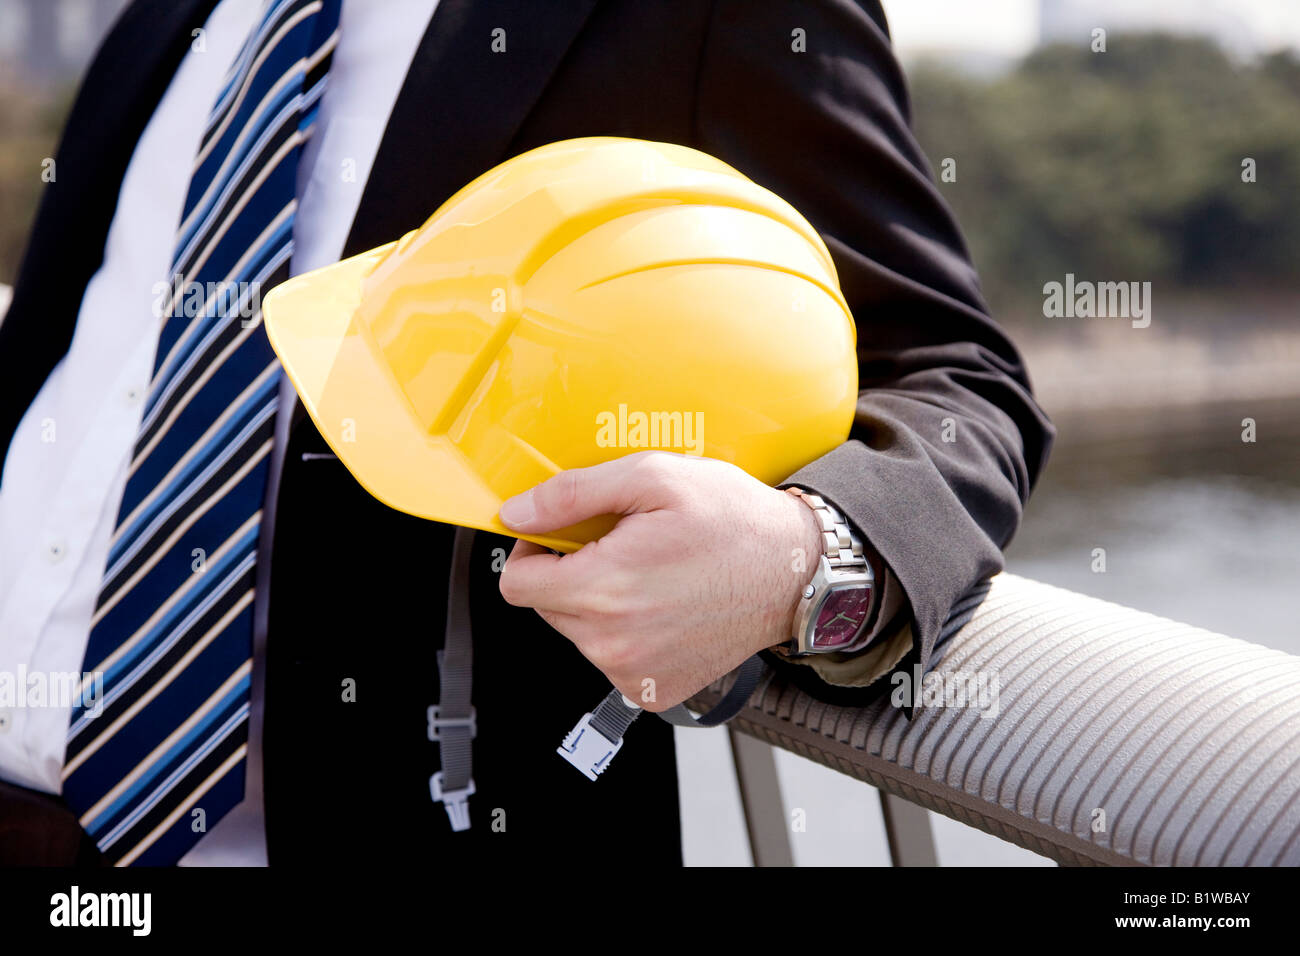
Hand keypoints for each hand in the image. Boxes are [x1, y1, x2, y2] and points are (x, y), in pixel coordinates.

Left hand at [497, 451, 822, 710]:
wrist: (797, 573)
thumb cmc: (735, 521)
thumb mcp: (654, 477)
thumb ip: (573, 494)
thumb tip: (518, 513)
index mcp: (604, 588)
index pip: (516, 584)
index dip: (532, 550)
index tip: (563, 536)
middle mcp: (613, 642)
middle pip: (547, 608)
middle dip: (572, 574)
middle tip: (623, 546)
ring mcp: (633, 673)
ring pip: (578, 634)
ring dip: (600, 604)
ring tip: (652, 573)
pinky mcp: (653, 691)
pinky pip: (612, 658)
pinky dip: (627, 633)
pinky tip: (665, 605)